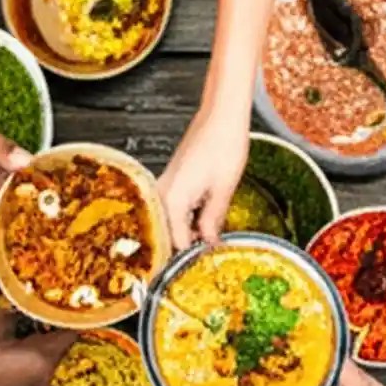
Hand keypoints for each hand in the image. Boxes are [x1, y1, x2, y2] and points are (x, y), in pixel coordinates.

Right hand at [0, 311, 75, 385]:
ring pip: (46, 360)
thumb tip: (34, 309)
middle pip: (59, 347)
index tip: (63, 301)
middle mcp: (45, 378)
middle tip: (35, 310)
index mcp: (42, 359)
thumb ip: (22, 314)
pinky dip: (28, 359)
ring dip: (37, 344)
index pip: (70, 333)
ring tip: (18, 329)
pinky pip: (35, 372)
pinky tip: (8, 350)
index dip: (68, 315)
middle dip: (49, 328)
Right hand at [158, 105, 250, 248]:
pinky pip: (173, 211)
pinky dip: (186, 221)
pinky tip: (203, 225)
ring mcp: (163, 188)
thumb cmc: (223, 144)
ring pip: (170, 224)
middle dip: (185, 251)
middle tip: (205, 262)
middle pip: (168, 236)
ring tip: (207, 245)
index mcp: (172, 201)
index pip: (176, 244)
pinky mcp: (170, 182)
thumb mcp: (224, 190)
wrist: (220, 115)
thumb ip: (212, 221)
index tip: (205, 270)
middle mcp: (161, 195)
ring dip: (186, 236)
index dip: (191, 260)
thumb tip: (208, 244)